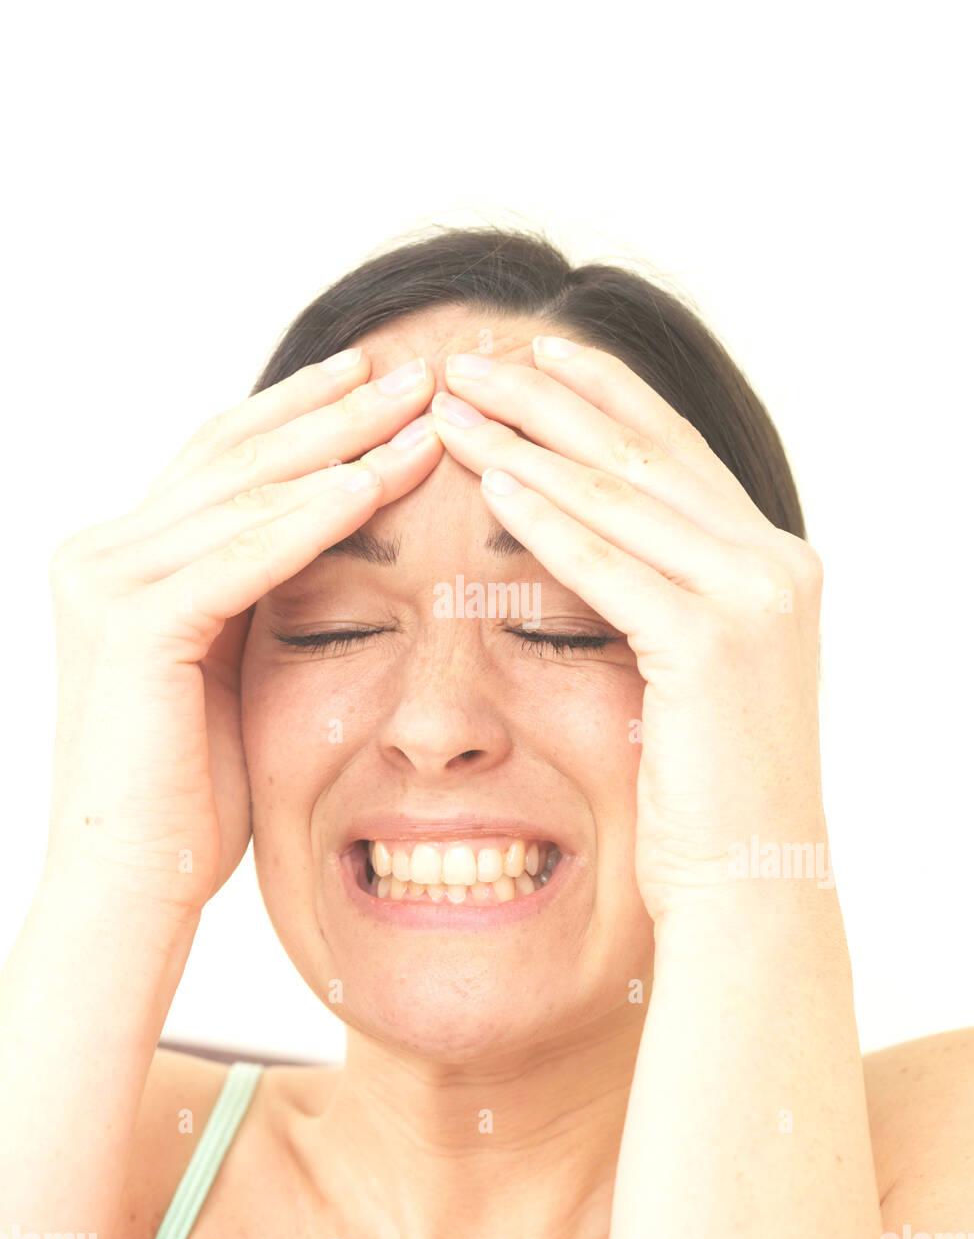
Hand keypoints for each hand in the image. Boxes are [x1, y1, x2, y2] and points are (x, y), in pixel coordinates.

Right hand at [45, 353, 439, 916]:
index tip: (381, 377)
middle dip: (336, 407)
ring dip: (343, 444)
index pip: (225, 458)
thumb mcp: (231, 667)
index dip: (305, 411)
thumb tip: (326, 538)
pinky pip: (243, 552)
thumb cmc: (191, 792)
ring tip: (421, 407)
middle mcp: (104, 553)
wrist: (131, 884)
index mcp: (127, 559)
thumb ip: (254, 595)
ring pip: (246, 489)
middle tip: (419, 367)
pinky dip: (313, 516)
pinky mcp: (135, 625)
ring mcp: (110, 582)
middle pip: (238, 453)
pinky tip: (376, 482)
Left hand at [431, 338, 825, 915]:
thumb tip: (599, 542)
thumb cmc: (706, 791)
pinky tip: (490, 477)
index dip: (597, 392)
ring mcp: (753, 595)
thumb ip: (666, 594)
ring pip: (617, 493)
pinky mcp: (714, 642)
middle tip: (467, 357)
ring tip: (455, 402)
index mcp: (770, 560)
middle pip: (639, 451)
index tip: (532, 352)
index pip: (670, 450)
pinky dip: (544, 517)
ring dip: (526, 440)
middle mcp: (775, 561)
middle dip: (546, 395)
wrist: (750, 885)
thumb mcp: (691, 670)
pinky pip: (607, 563)